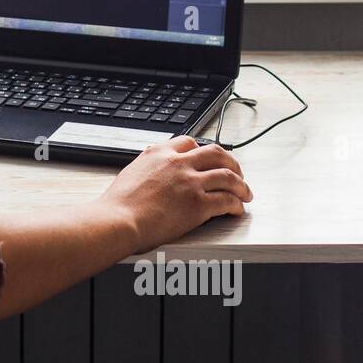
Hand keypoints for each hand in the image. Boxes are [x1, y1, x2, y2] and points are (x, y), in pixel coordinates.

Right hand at [100, 136, 250, 252]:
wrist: (117, 221)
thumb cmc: (118, 205)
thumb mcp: (130, 173)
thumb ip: (146, 168)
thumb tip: (151, 173)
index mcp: (159, 153)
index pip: (190, 142)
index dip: (204, 150)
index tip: (210, 159)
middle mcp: (178, 163)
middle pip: (216, 153)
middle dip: (231, 162)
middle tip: (237, 172)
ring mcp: (190, 183)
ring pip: (228, 176)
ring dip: (241, 185)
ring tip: (245, 193)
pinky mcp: (198, 204)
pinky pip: (227, 200)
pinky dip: (237, 205)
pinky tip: (237, 209)